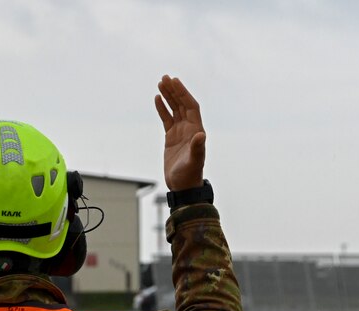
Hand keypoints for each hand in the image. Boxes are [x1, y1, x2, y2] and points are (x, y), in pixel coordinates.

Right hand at [154, 75, 205, 190]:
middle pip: (182, 104)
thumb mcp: (194, 161)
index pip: (190, 106)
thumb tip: (201, 135)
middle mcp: (190, 127)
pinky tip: (157, 99)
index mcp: (196, 129)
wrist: (183, 185)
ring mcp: (180, 132)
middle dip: (174, 90)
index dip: (183, 93)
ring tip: (160, 83)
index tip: (175, 82)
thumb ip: (197, 147)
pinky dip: (162, 108)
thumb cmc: (190, 174)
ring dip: (168, 96)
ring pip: (174, 109)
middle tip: (165, 77)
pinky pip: (167, 119)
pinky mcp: (171, 137)